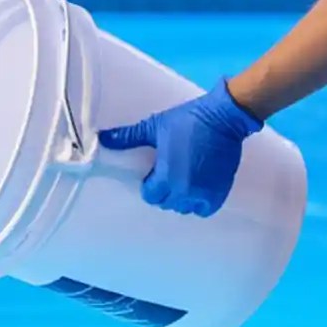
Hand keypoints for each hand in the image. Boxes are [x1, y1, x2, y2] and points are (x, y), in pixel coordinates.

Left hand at [97, 78, 263, 216]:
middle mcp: (185, 190)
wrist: (223, 117)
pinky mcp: (220, 190)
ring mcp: (204, 192)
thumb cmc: (187, 121)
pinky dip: (200, 203)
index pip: (151, 196)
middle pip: (168, 203)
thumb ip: (128, 137)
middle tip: (168, 175)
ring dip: (182, 199)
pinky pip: (205, 209)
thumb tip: (102, 138)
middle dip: (165, 192)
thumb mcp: (154, 127)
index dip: (150, 186)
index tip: (153, 173)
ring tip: (183, 181)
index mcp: (166, 177)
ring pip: (186, 208)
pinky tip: (197, 189)